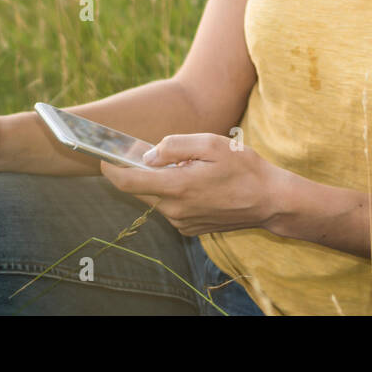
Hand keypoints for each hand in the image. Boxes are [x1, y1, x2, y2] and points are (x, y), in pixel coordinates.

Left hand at [97, 133, 284, 235]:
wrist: (269, 200)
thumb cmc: (243, 166)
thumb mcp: (211, 143)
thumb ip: (174, 146)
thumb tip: (148, 156)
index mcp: (178, 186)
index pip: (128, 182)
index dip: (110, 169)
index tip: (102, 157)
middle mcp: (175, 209)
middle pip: (140, 190)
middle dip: (139, 171)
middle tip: (150, 152)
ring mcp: (182, 222)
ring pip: (157, 198)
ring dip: (162, 181)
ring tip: (187, 166)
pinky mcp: (190, 228)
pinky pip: (171, 207)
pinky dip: (174, 193)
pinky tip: (196, 182)